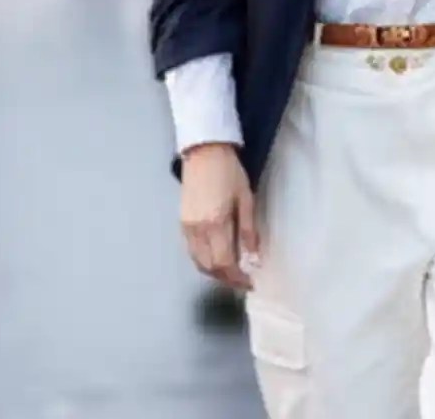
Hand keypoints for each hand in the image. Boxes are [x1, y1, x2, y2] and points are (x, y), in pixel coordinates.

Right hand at [180, 143, 258, 290]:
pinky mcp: (181, 223)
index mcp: (215, 224)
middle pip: (209, 267)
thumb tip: (253, 258)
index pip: (224, 263)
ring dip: (214, 272)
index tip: (249, 282)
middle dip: (226, 278)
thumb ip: (249, 231)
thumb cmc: (230, 173)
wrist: (205, 153)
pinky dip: (203, 261)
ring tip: (231, 272)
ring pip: (198, 262)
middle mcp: (197, 230)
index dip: (237, 278)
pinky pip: (191, 251)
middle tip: (242, 280)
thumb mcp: (246, 200)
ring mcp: (186, 227)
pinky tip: (216, 257)